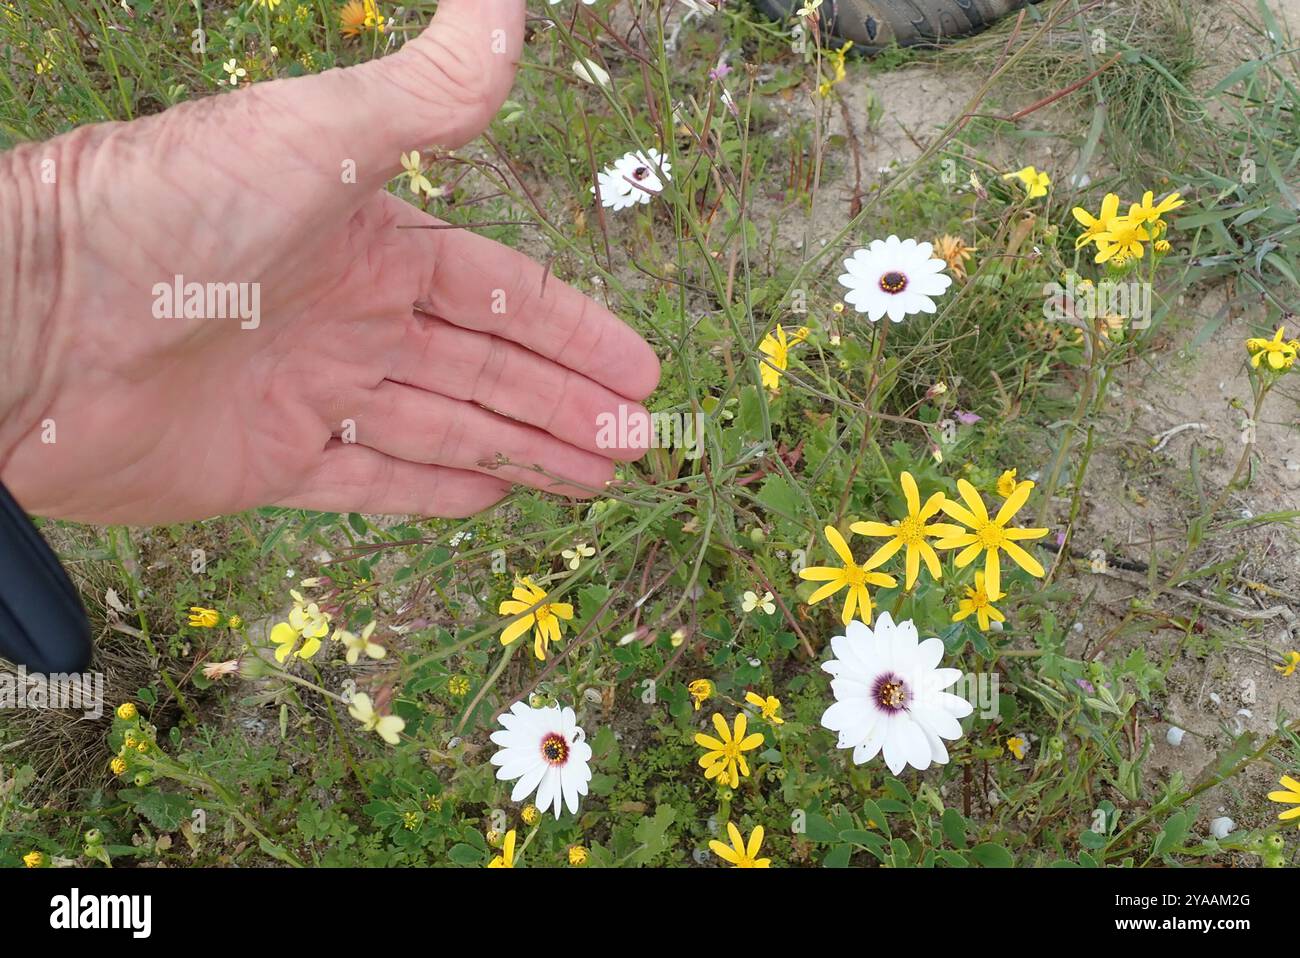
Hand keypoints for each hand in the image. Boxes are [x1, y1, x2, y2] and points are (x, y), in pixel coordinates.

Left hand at [0, 0, 658, 524]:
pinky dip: (433, 491)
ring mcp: (308, 392)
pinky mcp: (263, 464)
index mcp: (369, 242)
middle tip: (642, 439)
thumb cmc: (172, 212)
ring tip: (599, 477)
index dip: (575, 328)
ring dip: (524, 450)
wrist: (30, 321)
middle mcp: (347, 316)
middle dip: (567, 403)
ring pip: (444, 427)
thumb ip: (428, 92)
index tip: (642, 366)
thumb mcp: (319, 137)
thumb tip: (511, 0)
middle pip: (485, 366)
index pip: (500, 290)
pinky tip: (496, 499)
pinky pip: (370, 480)